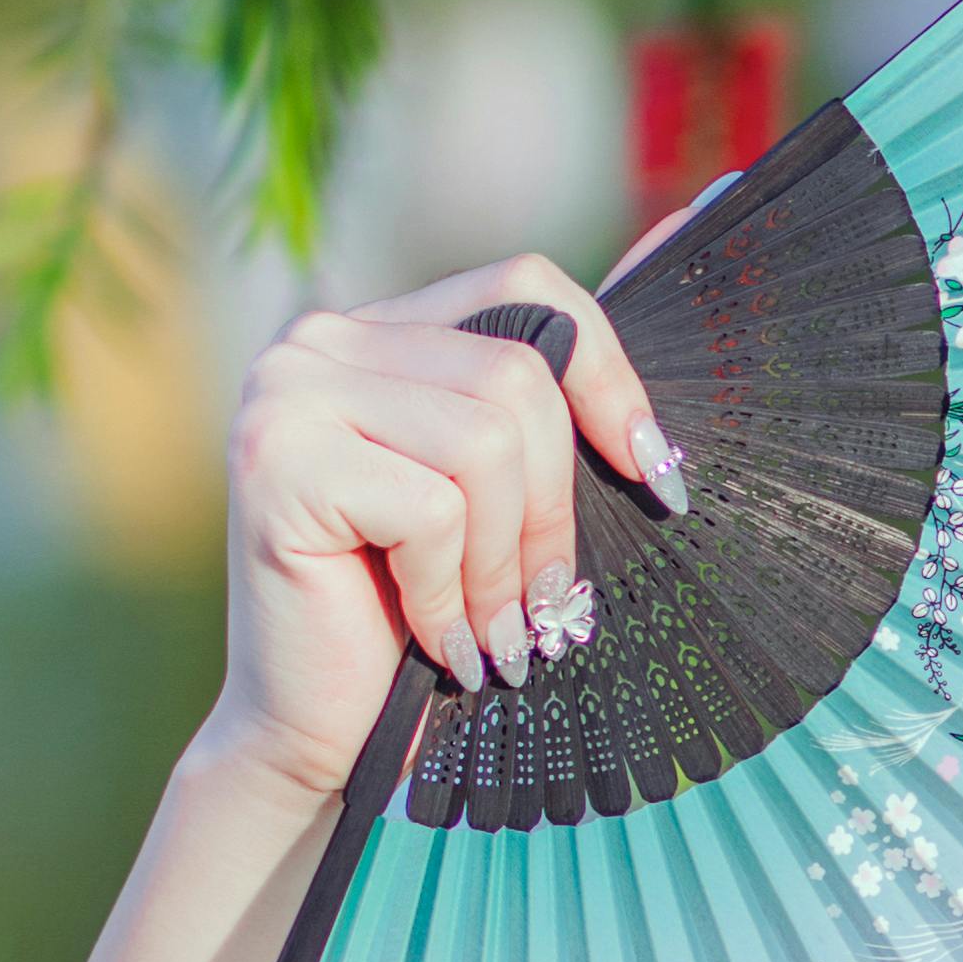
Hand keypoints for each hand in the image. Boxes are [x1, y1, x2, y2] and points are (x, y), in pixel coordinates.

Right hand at [209, 256, 684, 804]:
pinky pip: (429, 508)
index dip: (608, 376)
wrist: (308, 733)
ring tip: (494, 635)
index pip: (527, 285)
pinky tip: (438, 645)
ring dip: (504, 565)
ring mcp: (287, 391)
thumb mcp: (504, 500)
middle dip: (555, 509)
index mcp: (379, 329)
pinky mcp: (275, 457)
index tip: (655, 481)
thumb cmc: (419, 622)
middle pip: (517, 375)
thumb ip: (561, 388)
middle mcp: (320, 338)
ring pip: (484, 443)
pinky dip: (449, 594)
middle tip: (548, 608)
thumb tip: (687, 228)